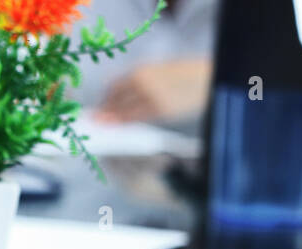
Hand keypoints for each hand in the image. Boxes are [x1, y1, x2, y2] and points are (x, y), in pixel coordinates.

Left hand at [95, 59, 210, 123]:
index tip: (101, 106)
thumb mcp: (158, 71)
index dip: (106, 99)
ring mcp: (151, 98)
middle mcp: (143, 84)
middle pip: (116, 101)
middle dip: (106, 111)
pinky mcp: (161, 110)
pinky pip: (138, 118)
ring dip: (112, 119)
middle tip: (97, 119)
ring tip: (104, 124)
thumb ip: (140, 81)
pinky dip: (126, 122)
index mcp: (141, 71)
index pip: (114, 87)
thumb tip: (123, 95)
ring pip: (124, 112)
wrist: (205, 78)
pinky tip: (120, 125)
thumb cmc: (184, 74)